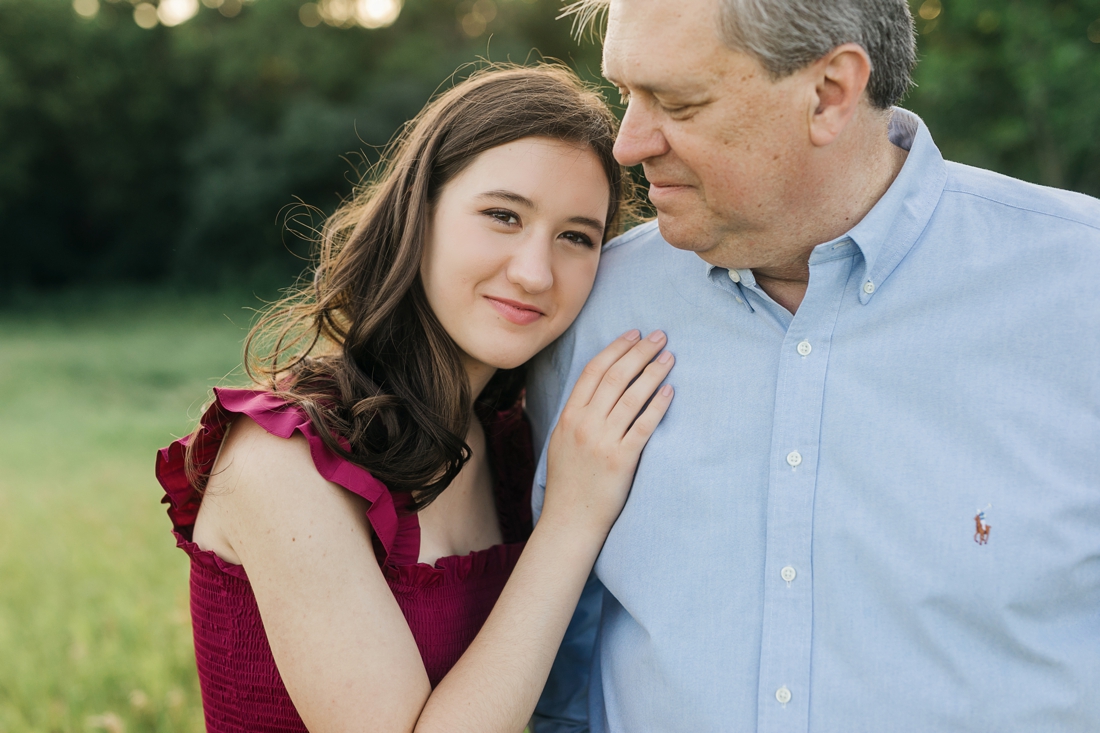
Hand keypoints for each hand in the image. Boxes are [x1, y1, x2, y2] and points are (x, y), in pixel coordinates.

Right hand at [543, 329, 673, 533]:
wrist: (570, 519)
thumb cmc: (568, 481)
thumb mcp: (560, 441)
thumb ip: (575, 414)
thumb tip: (593, 388)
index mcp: (568, 416)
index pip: (594, 371)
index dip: (616, 348)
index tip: (634, 334)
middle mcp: (584, 424)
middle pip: (615, 377)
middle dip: (639, 352)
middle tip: (660, 337)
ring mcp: (602, 442)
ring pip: (632, 397)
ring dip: (653, 373)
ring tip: (669, 357)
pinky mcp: (621, 460)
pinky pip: (643, 426)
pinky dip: (657, 406)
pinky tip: (670, 391)